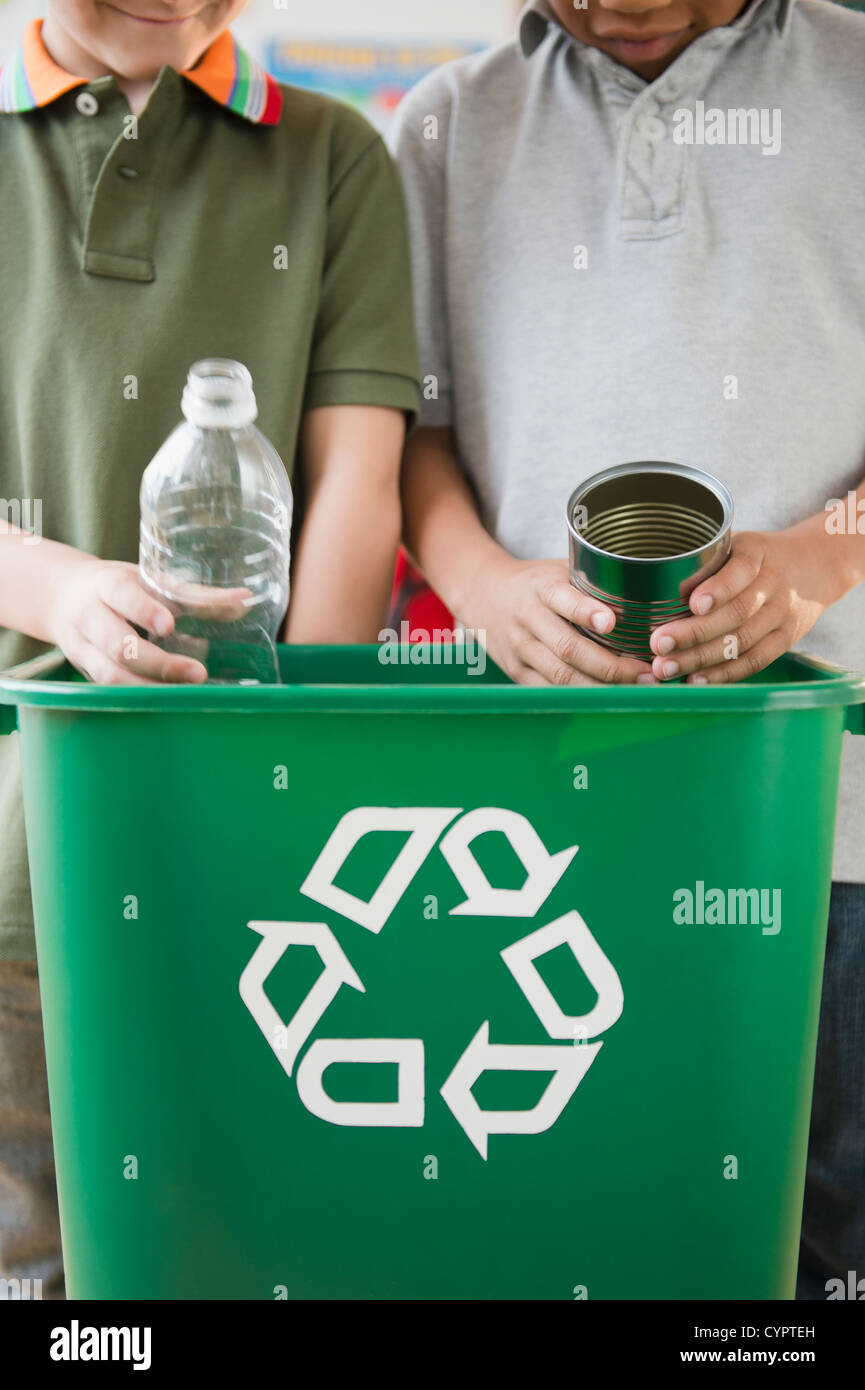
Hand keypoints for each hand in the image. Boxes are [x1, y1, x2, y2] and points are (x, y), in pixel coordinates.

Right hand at [48, 556, 248, 685]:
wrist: (62, 596)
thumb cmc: (119, 587)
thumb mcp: (149, 580)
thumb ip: (195, 595)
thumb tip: (246, 600)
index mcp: (107, 584)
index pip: (122, 595)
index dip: (143, 610)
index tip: (169, 625)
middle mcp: (89, 616)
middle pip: (118, 645)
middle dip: (159, 663)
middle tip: (199, 673)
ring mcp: (82, 647)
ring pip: (110, 675)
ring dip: (149, 688)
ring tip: (186, 694)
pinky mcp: (84, 671)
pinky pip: (109, 690)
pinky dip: (137, 697)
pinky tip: (166, 702)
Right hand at [462, 556, 654, 686]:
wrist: (481, 594)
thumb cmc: (535, 583)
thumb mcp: (558, 569)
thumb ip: (593, 581)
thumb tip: (651, 591)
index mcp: (541, 589)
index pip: (563, 600)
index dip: (586, 612)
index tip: (611, 622)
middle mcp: (528, 620)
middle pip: (569, 649)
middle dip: (611, 666)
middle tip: (647, 672)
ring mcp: (520, 650)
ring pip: (562, 677)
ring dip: (603, 687)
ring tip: (638, 689)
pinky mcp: (517, 673)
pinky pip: (552, 691)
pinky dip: (583, 698)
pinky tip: (610, 700)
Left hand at [649, 519, 853, 684]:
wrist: (814, 565)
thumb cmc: (757, 557)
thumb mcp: (736, 544)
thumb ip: (704, 561)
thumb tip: (649, 583)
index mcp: (757, 554)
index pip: (740, 571)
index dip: (718, 589)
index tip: (692, 604)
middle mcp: (774, 585)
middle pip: (736, 613)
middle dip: (694, 632)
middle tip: (658, 643)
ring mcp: (782, 615)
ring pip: (742, 642)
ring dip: (701, 659)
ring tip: (666, 668)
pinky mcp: (786, 639)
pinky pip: (755, 661)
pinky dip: (724, 674)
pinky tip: (696, 681)